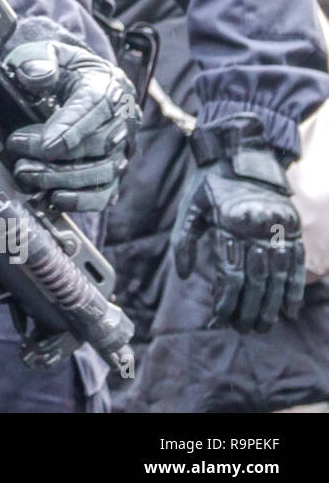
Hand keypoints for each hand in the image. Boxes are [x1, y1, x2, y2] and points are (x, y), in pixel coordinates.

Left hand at [3, 40, 140, 211]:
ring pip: (103, 172)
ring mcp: (122, 146)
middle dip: (57, 158)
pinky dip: (83, 200)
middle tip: (20, 158)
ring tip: (26, 175)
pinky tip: (55, 199)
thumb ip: (38, 59)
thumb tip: (37, 76)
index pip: (96, 107)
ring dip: (63, 179)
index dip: (71, 128)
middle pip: (99, 145)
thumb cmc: (58, 67)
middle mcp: (123, 117)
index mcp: (108, 84)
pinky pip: (106, 192)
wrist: (73, 80)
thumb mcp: (45, 51)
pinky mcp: (114, 169)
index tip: (44, 145)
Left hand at [172, 120, 304, 332]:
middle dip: (249, 308)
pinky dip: (295, 286)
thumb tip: (185, 276)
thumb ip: (184, 242)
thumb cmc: (208, 184)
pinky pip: (297, 261)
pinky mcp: (292, 226)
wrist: (239, 153)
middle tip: (244, 330)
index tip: (221, 317)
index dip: (226, 299)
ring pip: (278, 274)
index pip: (231, 272)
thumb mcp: (189, 208)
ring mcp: (278, 226)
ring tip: (265, 326)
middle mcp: (257, 226)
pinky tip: (289, 307)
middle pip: (256, 278)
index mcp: (230, 222)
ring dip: (272, 304)